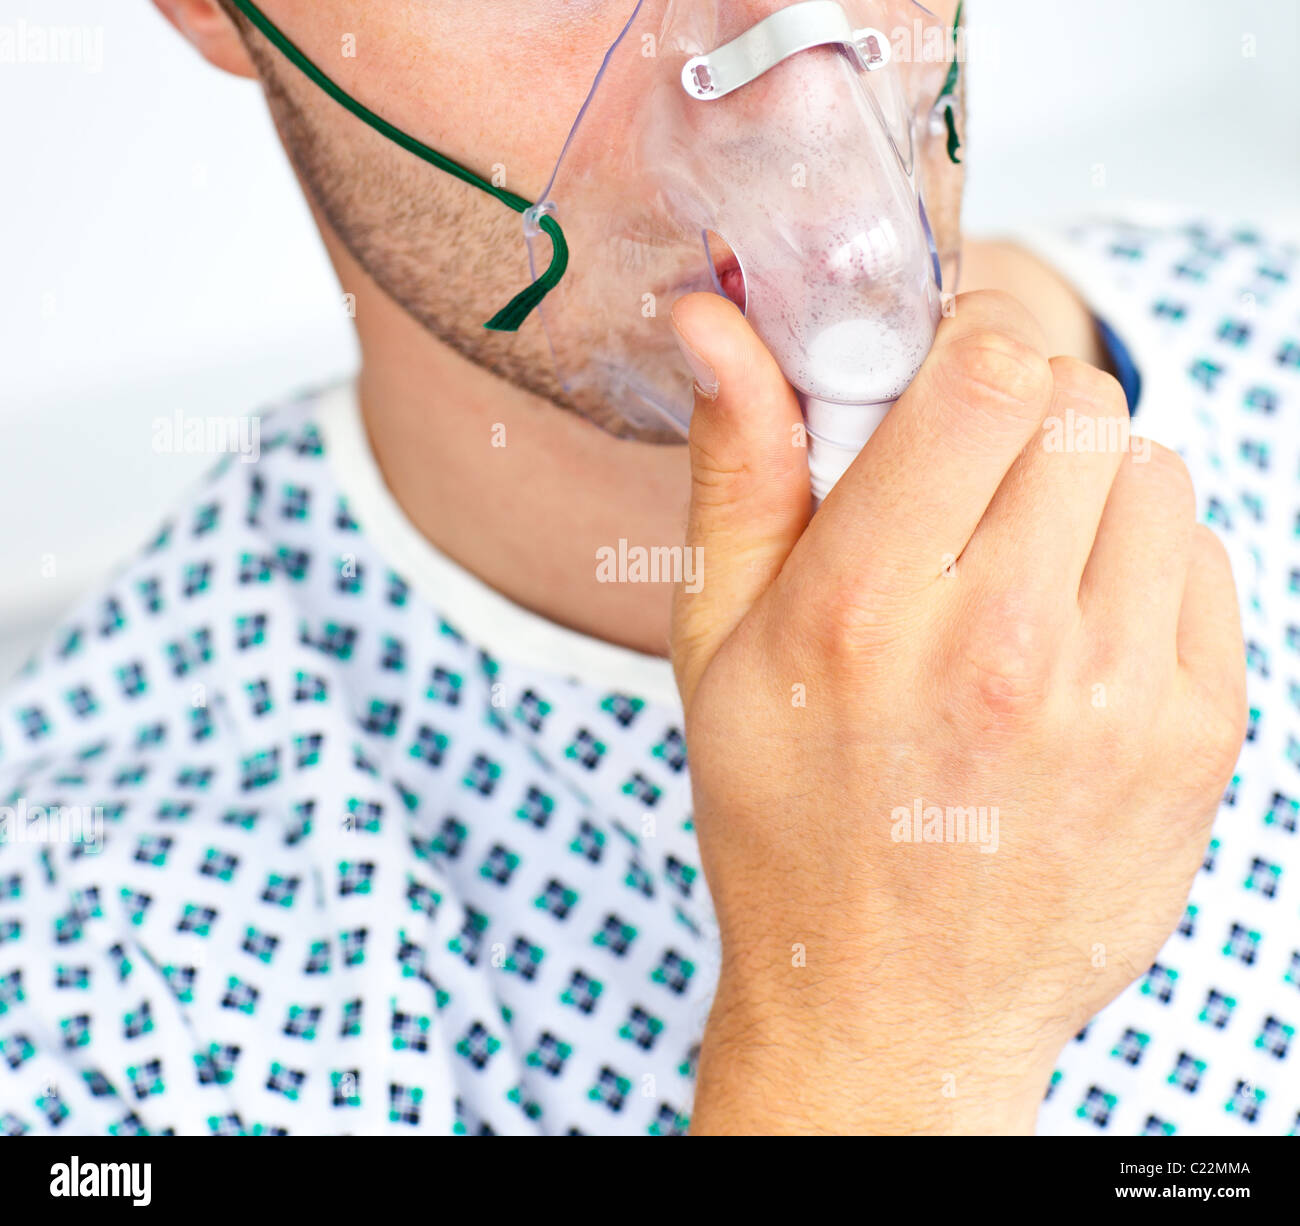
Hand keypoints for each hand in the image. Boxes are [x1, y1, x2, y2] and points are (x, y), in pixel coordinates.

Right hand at [669, 289, 1246, 1133]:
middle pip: (1078, 405)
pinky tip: (1077, 637)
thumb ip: (738, 470)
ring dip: (1086, 489)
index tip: (944, 385)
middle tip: (972, 491)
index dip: (970, 346)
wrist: (889, 1003)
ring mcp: (1114, 697)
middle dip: (1022, 417)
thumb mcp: (718, 646)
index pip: (985, 376)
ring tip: (1023, 569)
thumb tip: (713, 321)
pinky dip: (1144, 567)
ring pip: (1153, 472)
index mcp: (863, 610)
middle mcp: (1001, 647)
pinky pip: (1204, 564)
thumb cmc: (787, 821)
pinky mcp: (1193, 740)